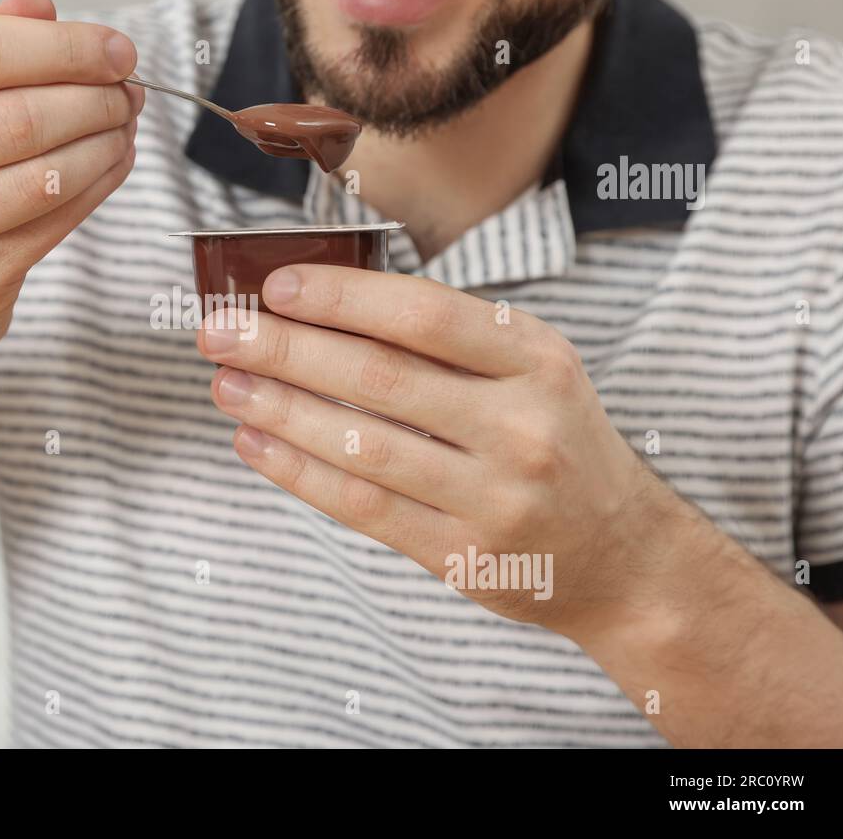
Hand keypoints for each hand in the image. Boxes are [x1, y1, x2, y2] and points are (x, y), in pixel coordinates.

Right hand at [0, 0, 141, 371]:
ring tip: (125, 125)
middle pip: (16, 114)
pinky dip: (98, 186)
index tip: (115, 49)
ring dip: (103, 142)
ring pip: (42, 174)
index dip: (61, 45)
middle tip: (129, 92)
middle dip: (93, 97)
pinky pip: (54, 222)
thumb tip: (40, 5)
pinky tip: (115, 162)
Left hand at [198, 264, 697, 639]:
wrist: (625, 556)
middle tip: (217, 331)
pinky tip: (254, 442)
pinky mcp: (463, 556)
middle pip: (380, 378)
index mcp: (537, 359)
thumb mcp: (532, 370)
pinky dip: (297, 472)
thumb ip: (448, 339)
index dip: (341, 297)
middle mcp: (521, 425)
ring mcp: (494, 497)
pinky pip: (363, 507)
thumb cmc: (556, 439)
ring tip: (223, 383)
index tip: (274, 286)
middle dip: (284, 349)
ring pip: (362, 445)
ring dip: (278, 410)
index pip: (424, 315)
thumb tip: (321, 305)